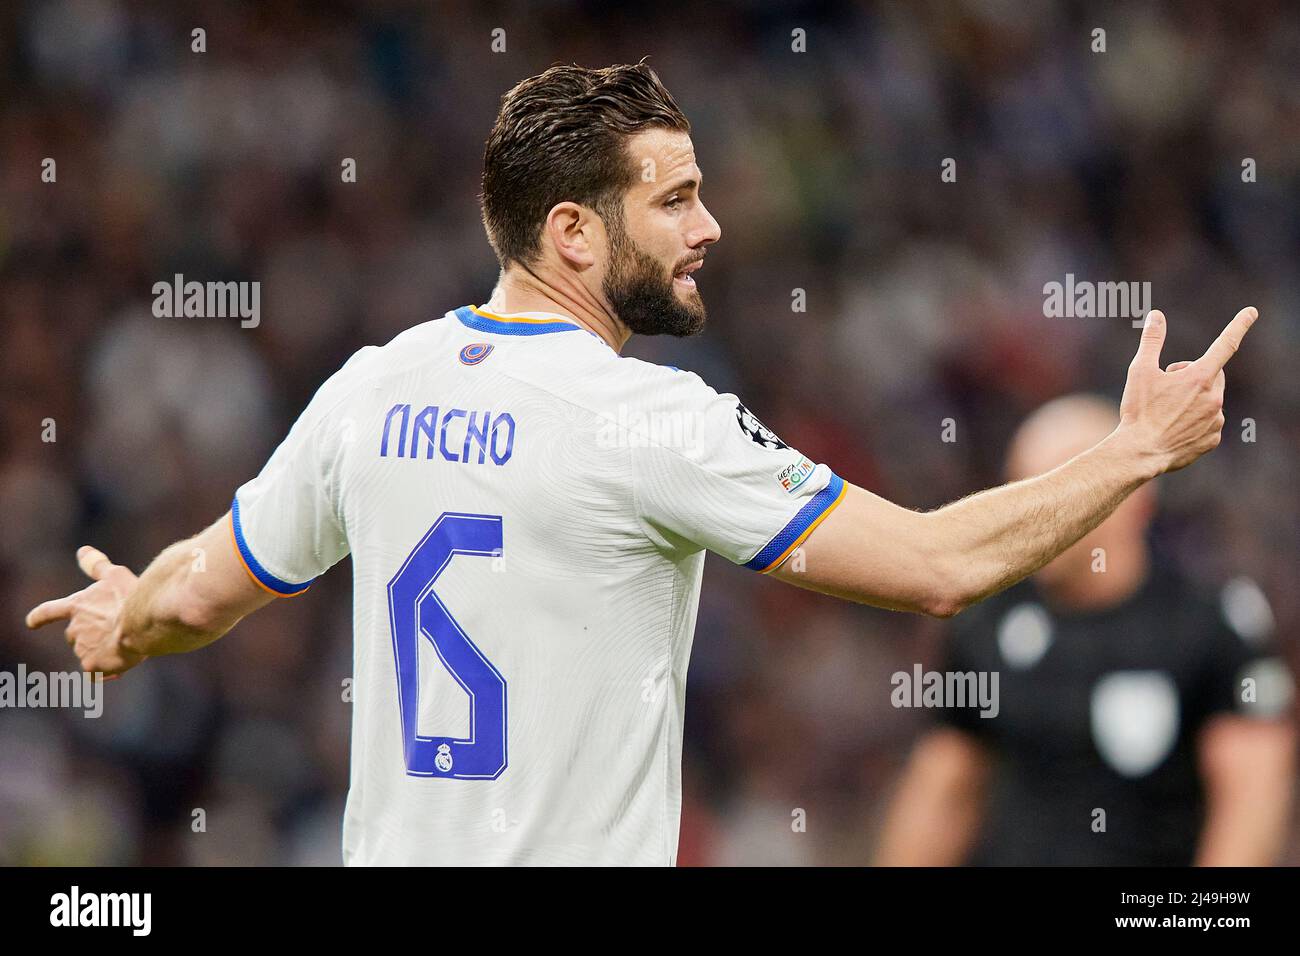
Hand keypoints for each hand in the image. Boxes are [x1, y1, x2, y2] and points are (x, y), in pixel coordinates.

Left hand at [25, 545, 146, 676]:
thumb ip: (97, 566)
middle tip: (116, 633)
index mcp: (77, 606)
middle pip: (75, 636)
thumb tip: (82, 550)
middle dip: (91, 637)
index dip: (40, 617)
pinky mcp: (91, 665)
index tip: (31, 623)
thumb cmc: (130, 597)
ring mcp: (81, 647)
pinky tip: (122, 666)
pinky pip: (97, 672)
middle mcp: (74, 628)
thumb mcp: (115, 576)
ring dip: (103, 653)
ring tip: (126, 646)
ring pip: (89, 654)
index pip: (50, 611)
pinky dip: (107, 670)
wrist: (141, 622)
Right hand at [1117, 307, 1257, 474]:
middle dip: (1195, 374)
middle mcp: (1214, 398)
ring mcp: (1216, 420)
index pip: (1225, 344)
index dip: (1239, 326)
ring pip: (1210, 400)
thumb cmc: (1139, 411)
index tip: (1251, 312)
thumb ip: (1152, 341)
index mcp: (1199, 378)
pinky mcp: (1213, 439)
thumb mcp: (1140, 371)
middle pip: (1213, 374)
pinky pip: (1209, 423)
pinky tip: (1174, 428)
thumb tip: (1156, 315)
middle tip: (1167, 385)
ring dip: (1194, 399)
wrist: (1140, 453)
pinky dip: (1195, 422)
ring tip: (1167, 413)